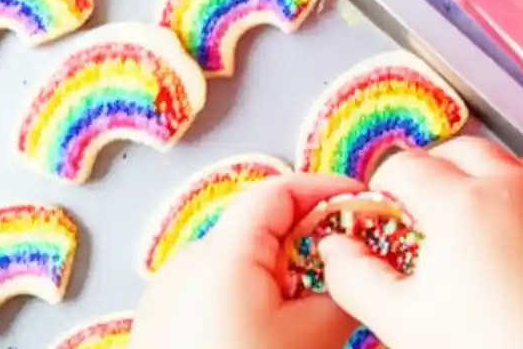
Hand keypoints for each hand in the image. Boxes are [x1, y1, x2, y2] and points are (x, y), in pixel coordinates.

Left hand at [133, 173, 362, 348]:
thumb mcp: (317, 337)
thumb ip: (343, 288)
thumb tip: (356, 265)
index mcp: (222, 256)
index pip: (279, 190)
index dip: (326, 189)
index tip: (363, 203)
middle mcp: (184, 264)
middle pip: (258, 226)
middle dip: (308, 237)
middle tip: (349, 262)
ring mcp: (164, 295)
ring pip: (237, 261)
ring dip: (279, 271)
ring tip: (310, 309)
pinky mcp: (158, 324)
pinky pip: (211, 291)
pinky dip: (247, 296)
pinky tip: (269, 333)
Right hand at [318, 137, 522, 348]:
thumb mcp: (403, 322)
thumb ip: (357, 276)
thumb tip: (338, 251)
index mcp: (463, 204)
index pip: (405, 166)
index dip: (386, 187)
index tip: (385, 210)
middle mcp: (519, 190)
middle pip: (462, 150)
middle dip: (436, 173)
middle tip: (424, 214)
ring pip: (516, 167)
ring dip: (488, 185)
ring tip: (476, 233)